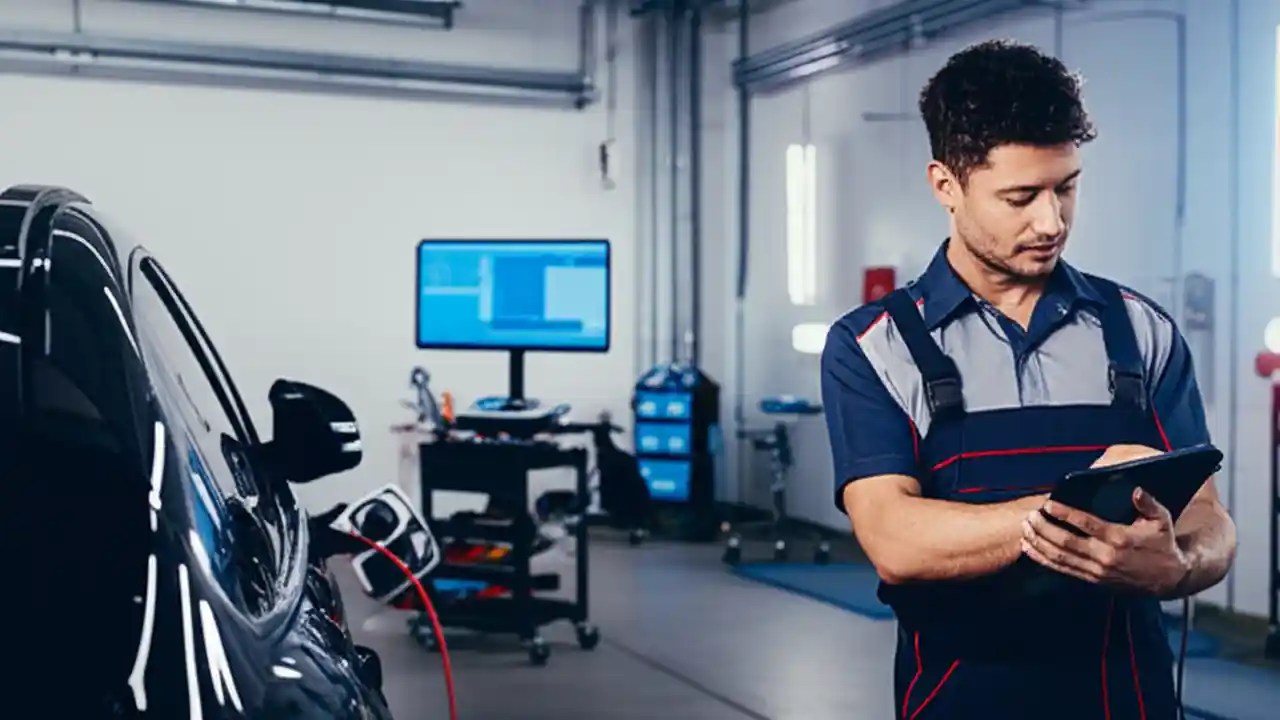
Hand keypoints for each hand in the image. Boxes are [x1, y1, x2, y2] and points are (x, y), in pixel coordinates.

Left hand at [1021, 488, 1191, 597]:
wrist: (1169, 579)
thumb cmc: (1163, 544)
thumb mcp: (1162, 520)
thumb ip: (1148, 504)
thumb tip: (1136, 489)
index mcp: (1119, 538)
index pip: (1086, 524)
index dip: (1064, 514)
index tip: (1048, 504)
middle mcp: (1105, 556)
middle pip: (1066, 542)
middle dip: (1044, 529)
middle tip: (1029, 516)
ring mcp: (1097, 571)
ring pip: (1060, 558)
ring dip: (1039, 544)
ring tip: (1025, 529)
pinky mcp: (1093, 580)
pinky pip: (1063, 570)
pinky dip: (1043, 559)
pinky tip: (1029, 549)